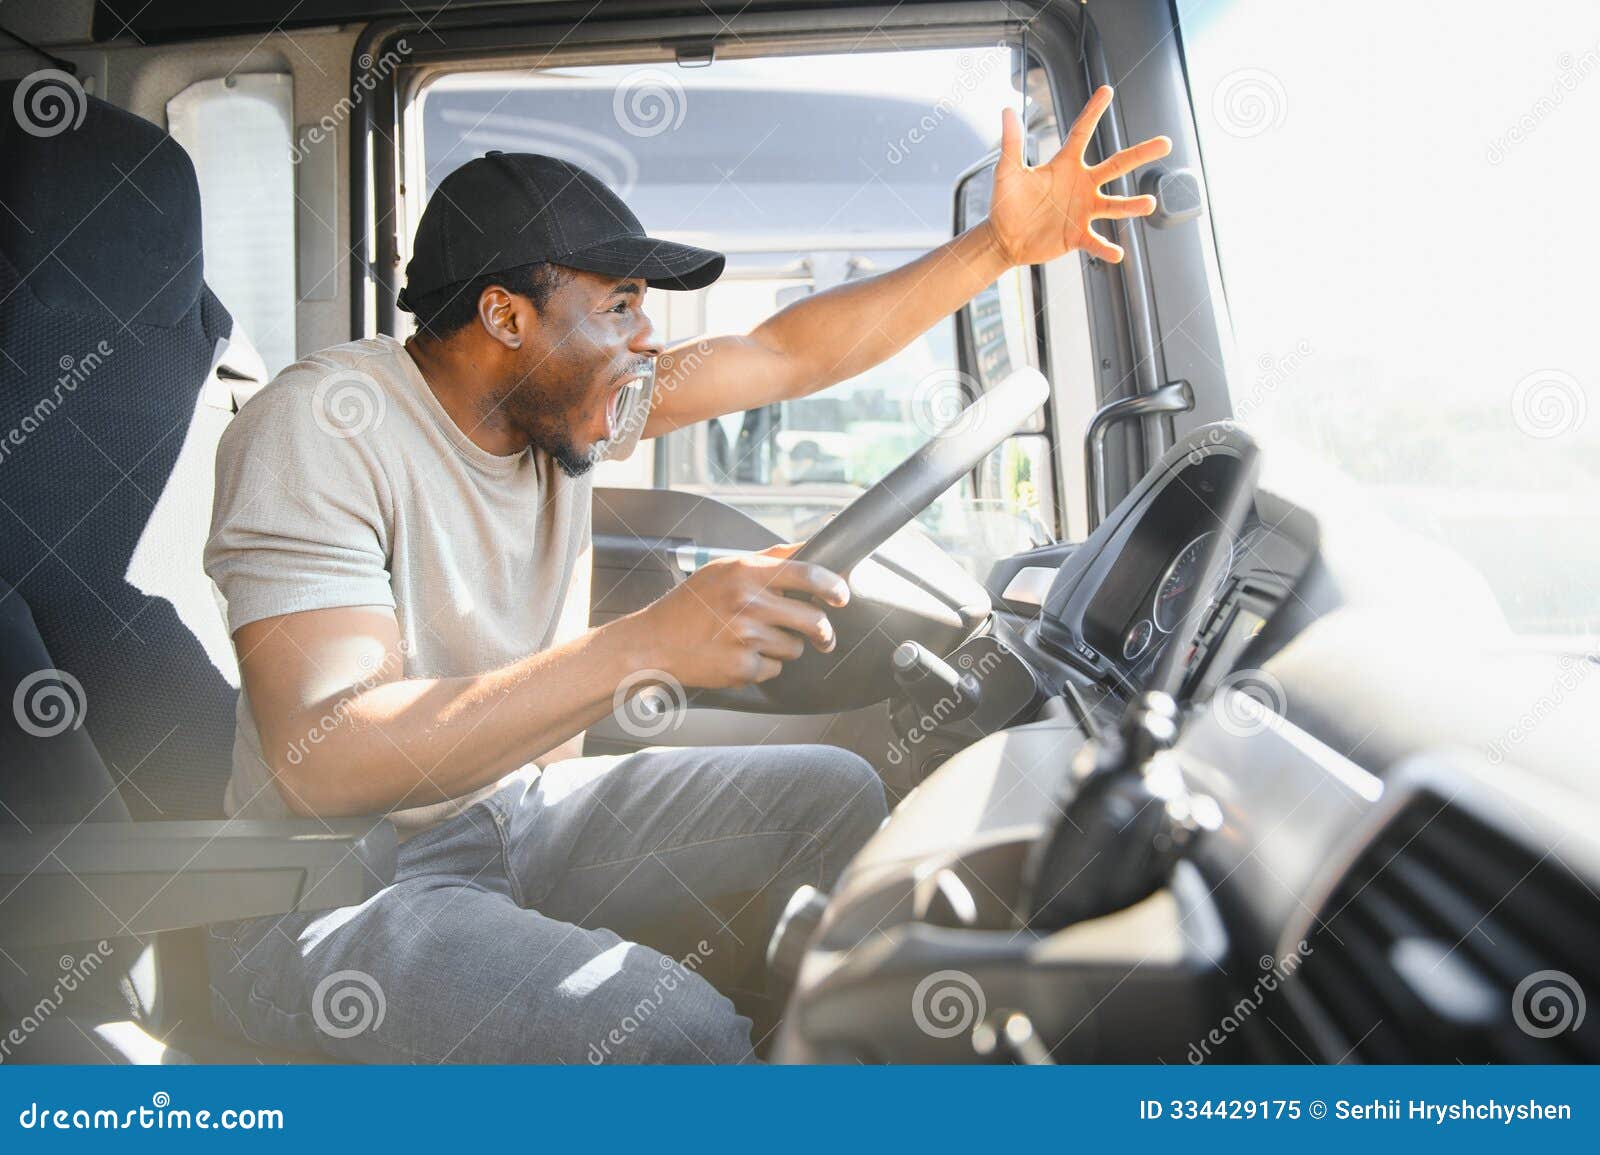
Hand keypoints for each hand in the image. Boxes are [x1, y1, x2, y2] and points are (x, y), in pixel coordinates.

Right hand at [631, 542, 849, 688]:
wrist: (655, 642)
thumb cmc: (689, 605)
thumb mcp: (725, 568)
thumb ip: (769, 558)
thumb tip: (808, 548)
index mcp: (746, 572)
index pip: (808, 574)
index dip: (833, 586)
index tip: (842, 595)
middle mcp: (748, 603)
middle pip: (813, 620)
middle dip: (822, 631)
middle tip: (822, 635)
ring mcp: (746, 637)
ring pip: (795, 648)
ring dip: (783, 647)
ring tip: (754, 640)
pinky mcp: (742, 667)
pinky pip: (775, 669)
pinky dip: (764, 666)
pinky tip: (740, 655)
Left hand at [987, 85, 1171, 264]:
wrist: (1004, 239)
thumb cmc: (1006, 203)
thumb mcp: (1007, 172)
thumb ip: (1011, 143)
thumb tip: (1007, 111)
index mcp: (1065, 165)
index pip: (1082, 133)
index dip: (1093, 112)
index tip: (1106, 91)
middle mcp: (1081, 185)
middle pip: (1117, 165)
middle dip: (1141, 154)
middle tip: (1165, 143)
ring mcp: (1083, 211)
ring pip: (1115, 205)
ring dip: (1132, 205)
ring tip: (1149, 204)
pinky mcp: (1078, 235)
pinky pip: (1097, 243)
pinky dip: (1107, 249)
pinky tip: (1117, 253)